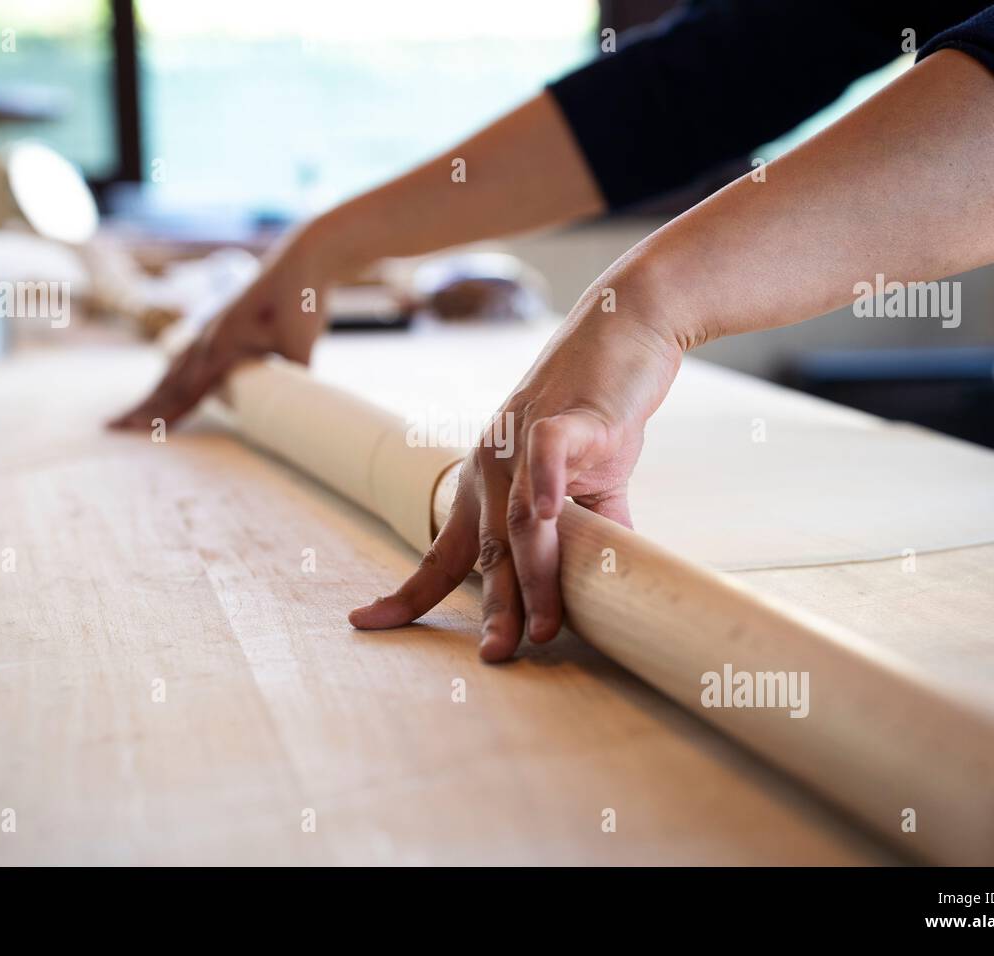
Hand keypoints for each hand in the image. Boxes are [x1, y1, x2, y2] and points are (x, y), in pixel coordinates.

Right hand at [109, 222, 334, 429]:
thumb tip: (295, 414)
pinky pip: (188, 357)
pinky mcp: (221, 325)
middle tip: (112, 428)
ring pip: (175, 369)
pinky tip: (168, 383)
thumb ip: (291, 383)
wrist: (303, 261)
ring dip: (154, 394)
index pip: (185, 391)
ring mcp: (212, 330)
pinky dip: (174, 376)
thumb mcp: (300, 348)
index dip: (161, 414)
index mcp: (222, 346)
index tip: (132, 430)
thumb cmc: (301, 302)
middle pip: (169, 383)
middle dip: (142, 408)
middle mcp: (209, 338)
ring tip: (132, 415)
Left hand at [349, 278, 684, 660]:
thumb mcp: (592, 480)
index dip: (409, 592)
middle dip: (489, 609)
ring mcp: (521, 440)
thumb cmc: (600, 407)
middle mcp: (492, 465)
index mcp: (487, 484)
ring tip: (543, 628)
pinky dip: (547, 487)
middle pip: (483, 550)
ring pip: (520, 520)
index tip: (368, 623)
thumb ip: (592, 530)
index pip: (443, 552)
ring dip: (532, 576)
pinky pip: (547, 457)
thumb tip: (611, 582)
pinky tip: (547, 521)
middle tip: (495, 658)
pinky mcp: (564, 418)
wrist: (626, 328)